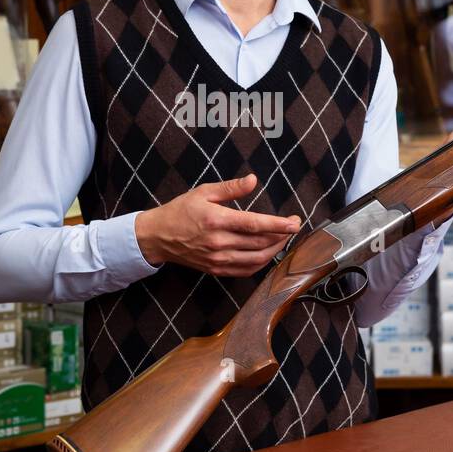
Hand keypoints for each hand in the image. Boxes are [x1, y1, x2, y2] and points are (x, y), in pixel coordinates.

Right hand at [134, 173, 300, 276]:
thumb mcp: (204, 191)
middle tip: (293, 226)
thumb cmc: (181, 210)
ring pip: (256, 259)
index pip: (255, 224)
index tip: (295, 221)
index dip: (278, 224)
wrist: (158, 236)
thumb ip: (231, 188)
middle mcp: (218, 242)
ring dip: (275, 250)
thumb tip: (253, 180)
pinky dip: (261, 263)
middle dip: (282, 235)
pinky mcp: (216, 269)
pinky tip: (268, 253)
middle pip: (260, 243)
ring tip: (284, 238)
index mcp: (216, 220)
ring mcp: (217, 259)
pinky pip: (246, 271)